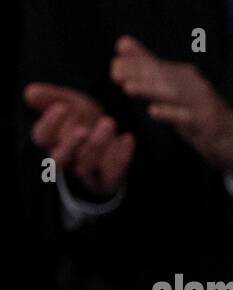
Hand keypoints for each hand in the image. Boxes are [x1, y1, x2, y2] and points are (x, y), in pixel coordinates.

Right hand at [25, 83, 134, 198]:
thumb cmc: (84, 116)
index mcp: (52, 140)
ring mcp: (87, 171)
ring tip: (109, 122)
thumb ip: (50, 97)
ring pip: (86, 165)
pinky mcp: (109, 178)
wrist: (110, 135)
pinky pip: (114, 172)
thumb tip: (29, 93)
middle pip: (60, 158)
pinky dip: (121, 156)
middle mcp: (67, 158)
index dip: (50, 123)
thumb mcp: (69, 101)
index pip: (42, 137)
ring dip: (98, 144)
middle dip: (70, 144)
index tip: (62, 107)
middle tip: (83, 129)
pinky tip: (127, 138)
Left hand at [109, 35, 232, 178]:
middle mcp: (194, 85)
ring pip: (173, 94)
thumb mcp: (175, 90)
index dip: (135, 64)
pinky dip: (171, 113)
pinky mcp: (207, 124)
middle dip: (138, 74)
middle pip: (163, 76)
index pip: (157, 66)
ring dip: (150, 89)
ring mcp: (202, 105)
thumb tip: (122, 43)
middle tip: (115, 73)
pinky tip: (154, 111)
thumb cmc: (200, 114)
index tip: (114, 65)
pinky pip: (187, 118)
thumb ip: (149, 67)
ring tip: (128, 88)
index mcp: (184, 75)